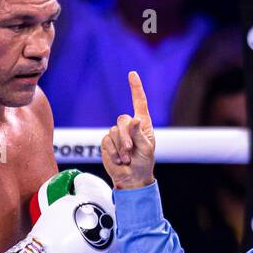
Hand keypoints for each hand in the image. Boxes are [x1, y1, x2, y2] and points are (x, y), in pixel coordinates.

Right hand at [100, 71, 155, 189]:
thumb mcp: (146, 149)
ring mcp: (117, 134)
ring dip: (120, 147)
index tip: (132, 74)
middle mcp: (130, 127)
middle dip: (126, 136)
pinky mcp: (107, 142)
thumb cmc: (143, 163)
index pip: (139, 102)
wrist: (132, 178)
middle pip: (122, 120)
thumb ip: (139, 134)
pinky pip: (106, 141)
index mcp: (143, 125)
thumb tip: (135, 119)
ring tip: (127, 159)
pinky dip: (113, 152)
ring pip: (113, 131)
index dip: (135, 88)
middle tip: (130, 150)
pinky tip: (119, 160)